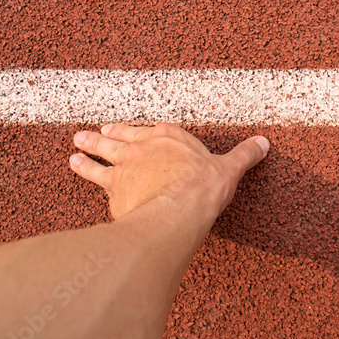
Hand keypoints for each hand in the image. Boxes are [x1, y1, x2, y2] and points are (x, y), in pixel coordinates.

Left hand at [69, 123, 269, 219]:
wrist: (176, 211)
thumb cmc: (202, 187)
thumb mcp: (230, 169)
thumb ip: (244, 155)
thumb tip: (263, 143)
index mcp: (170, 137)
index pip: (152, 129)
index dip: (140, 129)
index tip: (130, 127)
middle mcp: (143, 147)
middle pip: (120, 137)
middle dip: (105, 135)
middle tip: (88, 132)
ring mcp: (125, 168)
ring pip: (101, 155)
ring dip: (87, 152)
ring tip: (74, 150)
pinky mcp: (114, 189)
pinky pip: (95, 179)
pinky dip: (85, 173)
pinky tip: (77, 171)